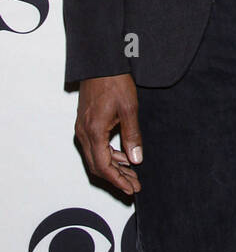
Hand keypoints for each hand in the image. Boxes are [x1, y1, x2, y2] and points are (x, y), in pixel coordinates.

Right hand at [75, 73, 141, 195]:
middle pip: (97, 166)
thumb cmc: (114, 81)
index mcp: (93, 131)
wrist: (100, 63)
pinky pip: (94, 147)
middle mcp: (83, 133)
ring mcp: (82, 128)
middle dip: (116, 178)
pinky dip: (108, 155)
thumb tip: (136, 159)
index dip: (117, 180)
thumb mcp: (129, 109)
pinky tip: (123, 156)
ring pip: (95, 157)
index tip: (131, 189)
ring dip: (113, 167)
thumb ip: (132, 136)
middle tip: (134, 185)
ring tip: (132, 174)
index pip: (103, 166)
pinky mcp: (85, 123)